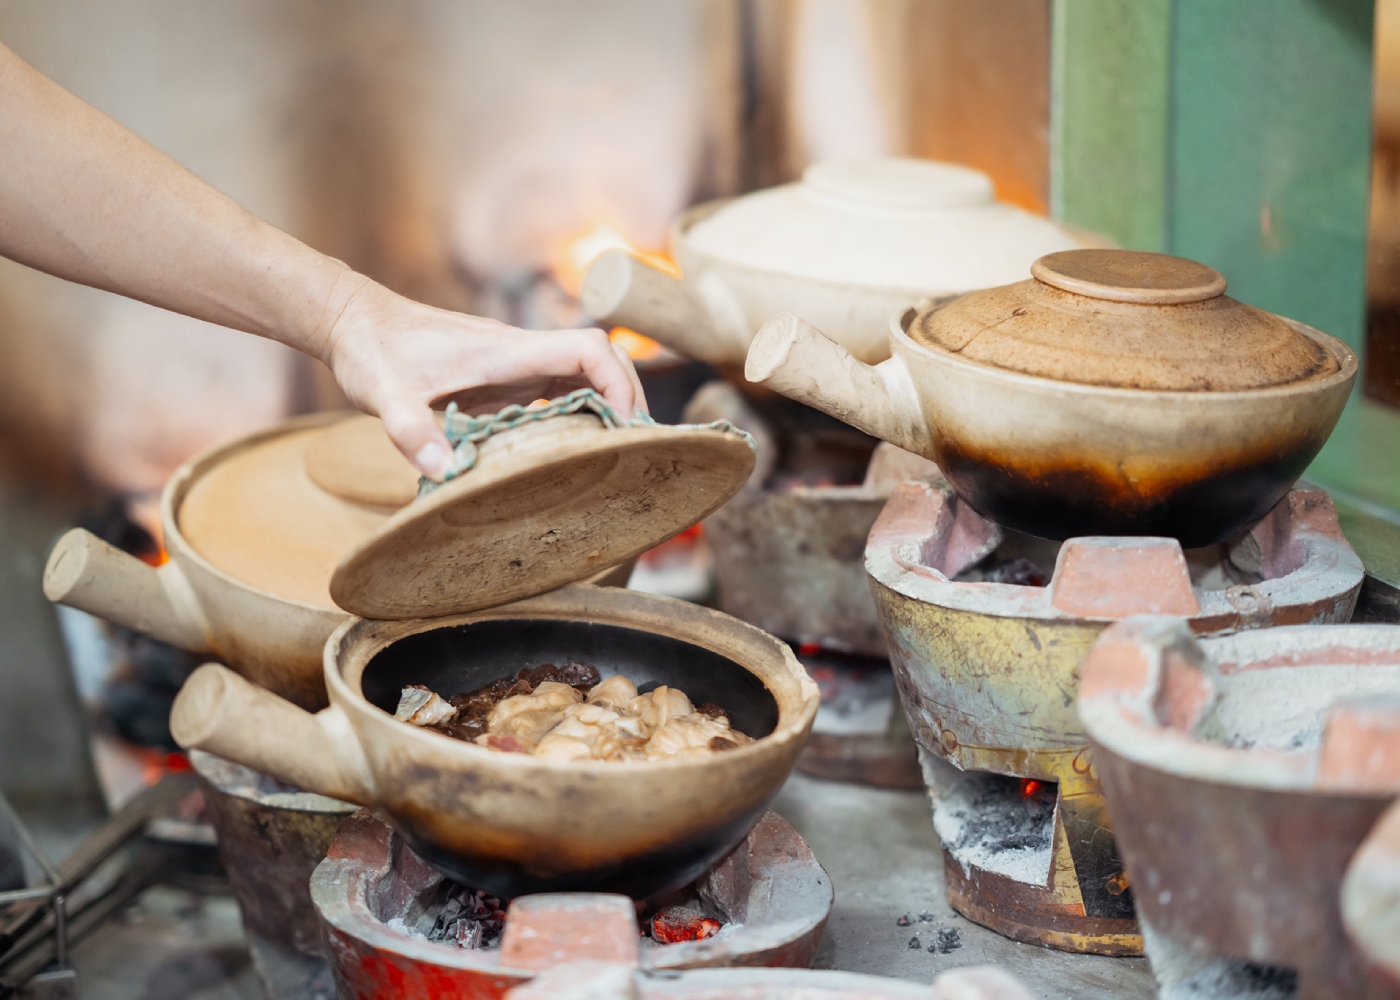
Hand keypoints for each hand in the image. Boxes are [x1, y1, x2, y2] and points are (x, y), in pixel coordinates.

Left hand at [323, 280, 647, 479]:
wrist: (355, 321)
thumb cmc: (372, 351)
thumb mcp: (382, 395)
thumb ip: (411, 431)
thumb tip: (445, 474)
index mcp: (504, 352)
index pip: (587, 349)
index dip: (619, 382)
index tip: (625, 426)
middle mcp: (520, 354)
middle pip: (602, 359)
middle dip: (629, 397)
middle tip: (637, 448)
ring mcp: (516, 366)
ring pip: (587, 375)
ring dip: (611, 406)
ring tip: (620, 454)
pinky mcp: (507, 379)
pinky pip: (561, 391)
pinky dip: (582, 414)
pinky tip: (577, 450)